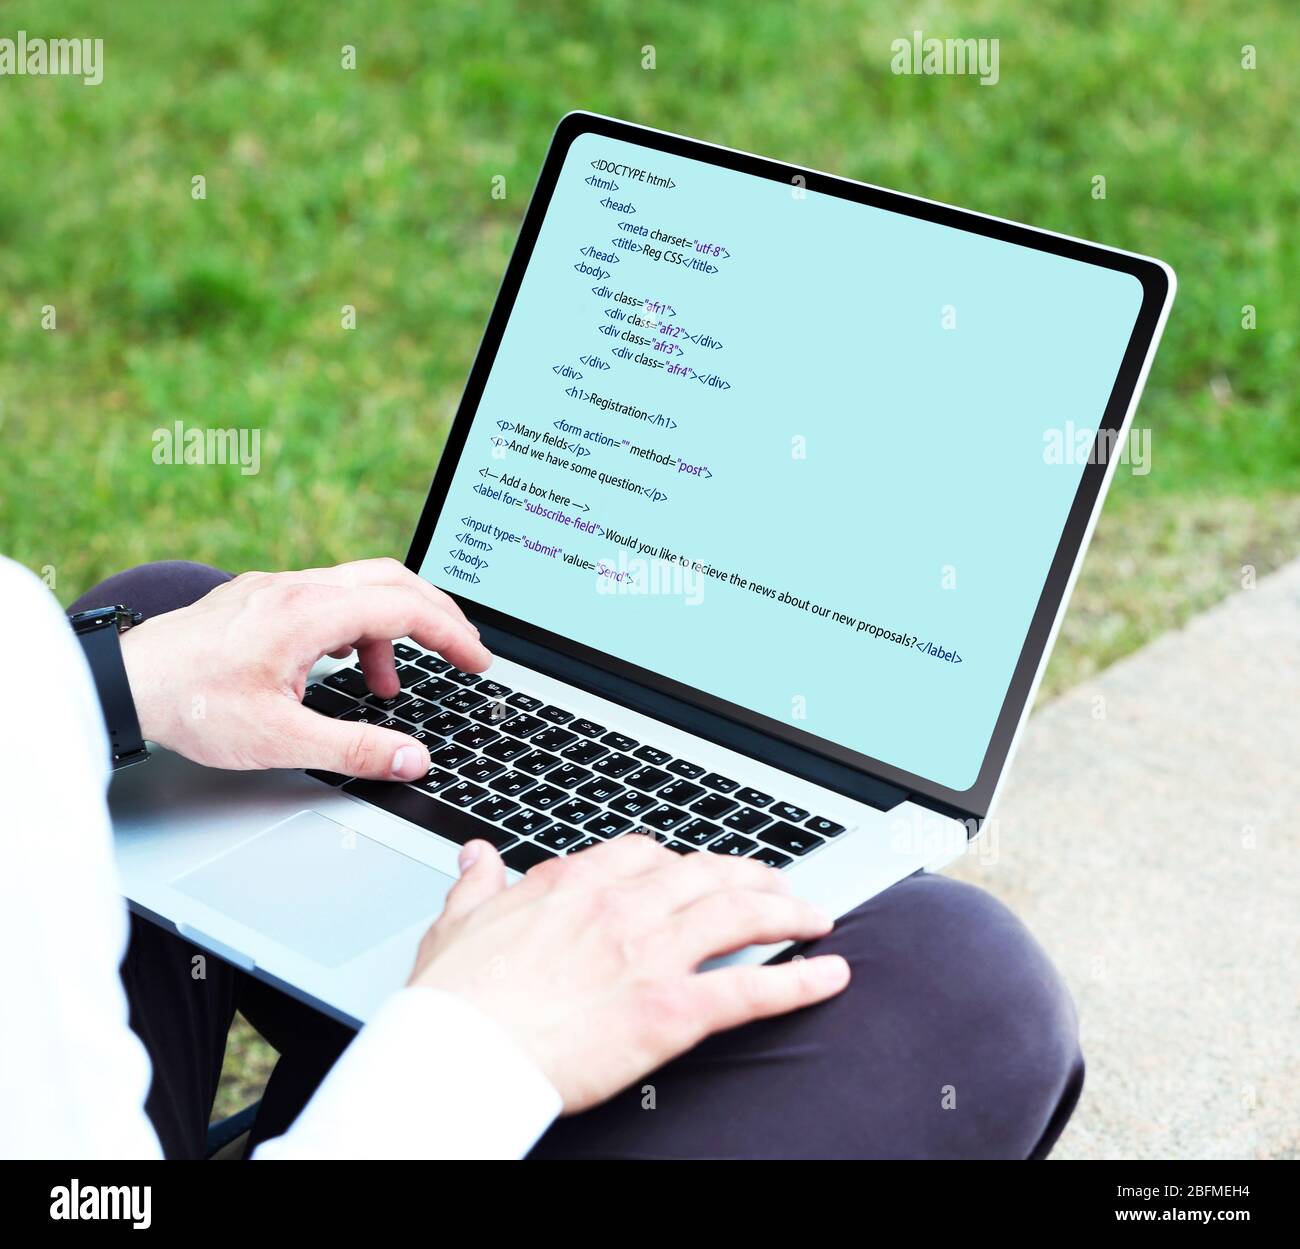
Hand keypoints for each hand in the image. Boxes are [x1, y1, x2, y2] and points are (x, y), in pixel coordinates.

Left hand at [119, 558, 489, 779]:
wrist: (121, 683)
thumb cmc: (191, 705)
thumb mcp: (279, 739)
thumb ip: (355, 749)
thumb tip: (412, 761)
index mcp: (307, 611)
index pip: (403, 607)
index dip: (452, 634)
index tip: (479, 660)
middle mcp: (295, 586)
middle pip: (392, 580)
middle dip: (437, 616)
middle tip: (464, 652)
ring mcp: (276, 587)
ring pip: (360, 587)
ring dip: (391, 630)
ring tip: (392, 687)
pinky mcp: (261, 597)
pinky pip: (329, 597)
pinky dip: (356, 629)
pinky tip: (343, 670)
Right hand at [410, 835, 849, 1112]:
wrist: (458, 1055)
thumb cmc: (454, 999)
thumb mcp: (458, 924)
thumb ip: (478, 886)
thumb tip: (477, 858)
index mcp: (574, 885)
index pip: (645, 855)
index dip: (679, 863)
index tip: (693, 872)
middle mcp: (622, 907)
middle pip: (707, 875)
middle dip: (749, 876)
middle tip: (774, 886)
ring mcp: (651, 955)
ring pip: (739, 914)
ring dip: (786, 912)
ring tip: (814, 916)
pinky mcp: (671, 1011)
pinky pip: (749, 989)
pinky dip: (799, 980)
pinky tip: (828, 974)